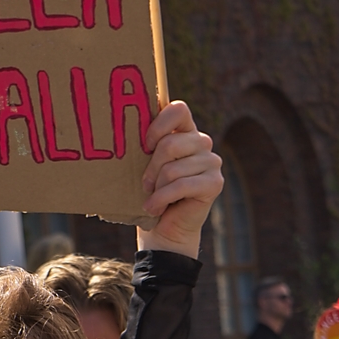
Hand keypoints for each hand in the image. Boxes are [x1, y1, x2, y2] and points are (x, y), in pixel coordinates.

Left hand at [137, 102, 222, 257]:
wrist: (164, 229)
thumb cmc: (150, 193)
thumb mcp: (144, 165)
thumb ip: (145, 145)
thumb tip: (124, 127)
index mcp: (184, 131)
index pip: (178, 109)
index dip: (158, 125)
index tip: (145, 146)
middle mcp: (201, 142)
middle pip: (170, 143)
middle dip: (151, 168)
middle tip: (144, 185)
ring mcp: (211, 162)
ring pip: (173, 168)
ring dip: (157, 188)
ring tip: (151, 200)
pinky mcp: (215, 183)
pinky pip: (182, 185)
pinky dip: (163, 199)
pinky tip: (155, 208)